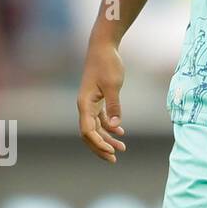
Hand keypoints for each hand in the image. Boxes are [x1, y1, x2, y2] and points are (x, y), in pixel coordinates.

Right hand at [77, 38, 127, 162]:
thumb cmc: (107, 64)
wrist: (103, 48)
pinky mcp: (97, 99)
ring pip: (96, 127)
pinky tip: (120, 132)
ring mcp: (90, 103)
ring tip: (121, 148)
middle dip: (101, 147)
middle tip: (114, 159)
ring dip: (107, 138)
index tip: (111, 152)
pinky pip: (100, 118)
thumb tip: (116, 127)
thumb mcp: (113, 85)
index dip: (98, 144)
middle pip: (90, 134)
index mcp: (85, 104)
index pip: (88, 131)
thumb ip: (114, 106)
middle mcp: (84, 106)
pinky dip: (109, 127)